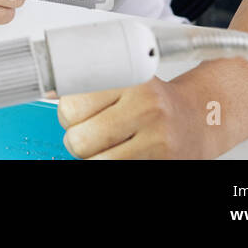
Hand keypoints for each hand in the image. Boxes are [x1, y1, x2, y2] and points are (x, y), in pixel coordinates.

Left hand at [57, 77, 214, 158]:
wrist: (200, 118)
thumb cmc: (155, 100)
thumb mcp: (123, 81)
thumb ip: (88, 85)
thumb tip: (46, 90)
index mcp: (129, 78)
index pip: (71, 105)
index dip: (67, 114)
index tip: (73, 114)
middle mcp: (145, 106)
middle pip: (79, 138)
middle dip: (77, 139)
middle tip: (89, 133)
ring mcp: (156, 138)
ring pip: (94, 160)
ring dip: (93, 156)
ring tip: (107, 145)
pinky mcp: (162, 160)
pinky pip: (115, 168)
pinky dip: (110, 162)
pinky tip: (123, 153)